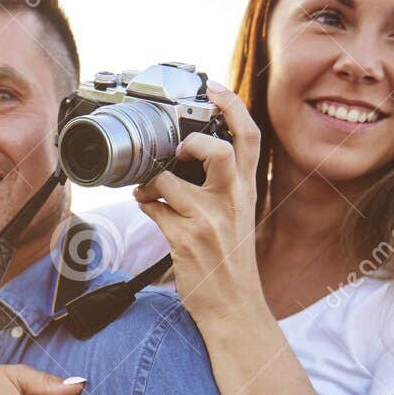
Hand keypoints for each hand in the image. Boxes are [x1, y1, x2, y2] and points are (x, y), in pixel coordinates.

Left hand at [132, 80, 263, 317]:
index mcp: (247, 190)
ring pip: (170, 181)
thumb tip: (187, 157)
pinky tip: (148, 206)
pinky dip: (144, 203)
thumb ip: (223, 186)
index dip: (231, 106)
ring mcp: (208, 221)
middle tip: (178, 147)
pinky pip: (154, 209)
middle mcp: (231, 201)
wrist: (234, 307)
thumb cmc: (231, 261)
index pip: (249, 138)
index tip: (213, 86)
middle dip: (194, 141)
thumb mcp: (238, 216)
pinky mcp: (185, 240)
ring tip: (148, 187)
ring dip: (150, 180)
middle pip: (222, 152)